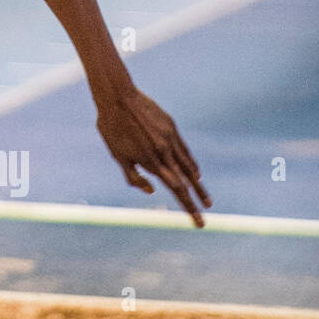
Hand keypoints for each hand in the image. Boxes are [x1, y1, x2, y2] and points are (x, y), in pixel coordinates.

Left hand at [96, 88, 210, 226]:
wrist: (118, 96)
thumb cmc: (112, 128)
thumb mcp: (117, 155)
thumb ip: (134, 176)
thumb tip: (152, 191)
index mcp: (151, 161)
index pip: (176, 189)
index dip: (188, 207)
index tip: (198, 221)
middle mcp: (165, 152)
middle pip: (186, 182)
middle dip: (196, 201)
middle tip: (206, 217)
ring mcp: (170, 139)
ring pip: (189, 167)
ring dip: (198, 185)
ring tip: (206, 199)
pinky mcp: (171, 127)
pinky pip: (185, 151)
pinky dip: (191, 164)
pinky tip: (196, 174)